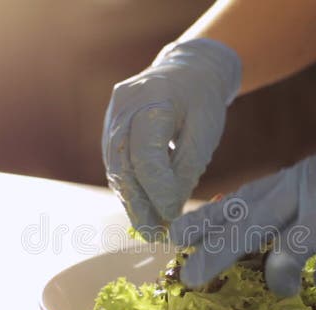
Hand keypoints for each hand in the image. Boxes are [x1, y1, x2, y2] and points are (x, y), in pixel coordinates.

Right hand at [102, 38, 240, 238]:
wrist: (188, 69)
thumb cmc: (202, 100)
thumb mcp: (204, 133)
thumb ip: (186, 170)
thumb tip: (170, 211)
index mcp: (152, 99)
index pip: (146, 153)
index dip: (157, 189)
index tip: (171, 216)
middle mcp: (124, 106)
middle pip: (123, 163)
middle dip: (137, 204)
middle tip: (152, 235)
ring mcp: (112, 115)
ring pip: (115, 166)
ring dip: (131, 200)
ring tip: (149, 228)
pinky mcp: (111, 127)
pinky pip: (116, 162)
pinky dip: (129, 187)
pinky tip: (143, 209)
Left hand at [170, 87, 315, 295]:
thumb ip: (296, 199)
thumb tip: (262, 231)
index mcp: (295, 178)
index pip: (241, 200)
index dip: (207, 220)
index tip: (176, 236)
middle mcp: (308, 192)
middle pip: (249, 226)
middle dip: (215, 254)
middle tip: (191, 278)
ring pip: (288, 253)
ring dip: (280, 278)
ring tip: (283, 288)